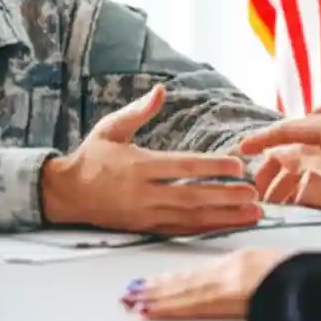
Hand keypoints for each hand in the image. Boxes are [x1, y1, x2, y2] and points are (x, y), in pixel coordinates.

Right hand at [41, 85, 262, 234]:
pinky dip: (206, 228)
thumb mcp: (110, 128)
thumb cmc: (92, 156)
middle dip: (226, 197)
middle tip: (254, 194)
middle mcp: (144, 193)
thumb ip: (138, 111)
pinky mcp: (146, 227)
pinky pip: (181, 230)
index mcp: (139, 165)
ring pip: (191, 217)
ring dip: (224, 216)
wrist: (66, 194)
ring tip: (252, 213)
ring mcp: (146, 213)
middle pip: (193, 196)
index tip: (237, 166)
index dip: (212, 167)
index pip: (183, 167)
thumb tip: (160, 90)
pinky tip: (227, 225)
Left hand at [121, 248, 290, 320]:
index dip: (171, 278)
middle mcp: (227, 270)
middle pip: (183, 281)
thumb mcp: (275, 269)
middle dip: (154, 288)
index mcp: (239, 261)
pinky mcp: (227, 301)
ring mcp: (225, 285)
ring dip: (153, 298)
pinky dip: (167, 308)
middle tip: (128, 291)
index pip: (196, 272)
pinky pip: (190, 306)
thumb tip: (243, 285)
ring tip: (131, 301)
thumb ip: (252, 276)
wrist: (317, 281)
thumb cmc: (305, 277)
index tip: (152, 282)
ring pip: (180, 293)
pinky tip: (151, 311)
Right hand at [253, 99, 320, 211]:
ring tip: (265, 199)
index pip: (287, 130)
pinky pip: (309, 174)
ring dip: (282, 179)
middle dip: (270, 164)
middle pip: (290, 146)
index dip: (264, 139)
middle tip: (252, 183)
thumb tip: (280, 151)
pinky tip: (286, 202)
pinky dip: (296, 187)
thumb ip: (306, 158)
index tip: (243, 149)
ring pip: (298, 162)